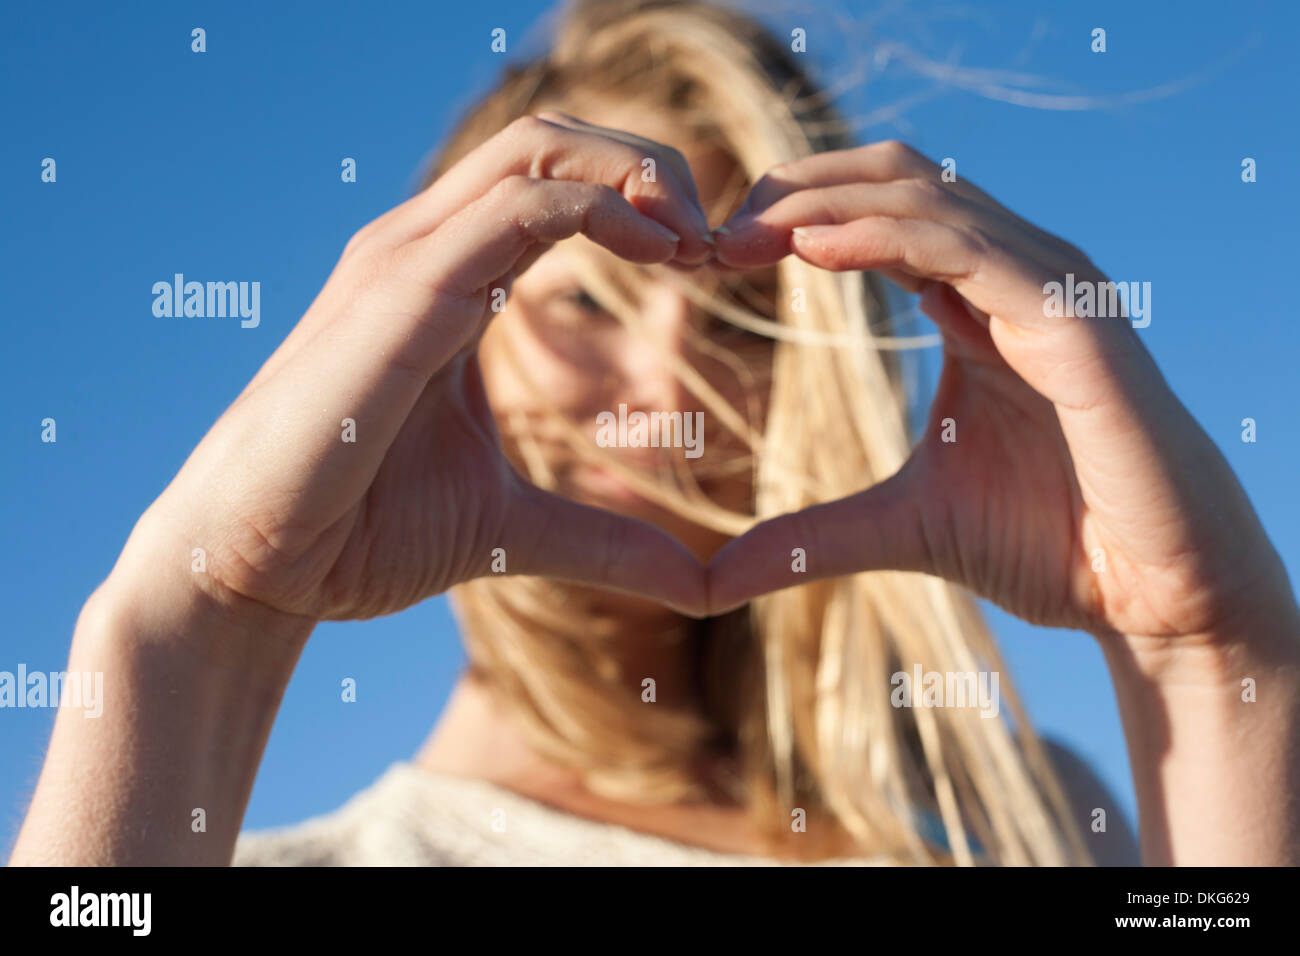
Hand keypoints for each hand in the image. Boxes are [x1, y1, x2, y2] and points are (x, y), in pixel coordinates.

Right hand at [130, 112, 715, 621]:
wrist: (255, 571)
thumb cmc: (361, 536)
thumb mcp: (516, 530)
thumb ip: (605, 541)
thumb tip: (697, 585)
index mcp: (448, 282)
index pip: (555, 183)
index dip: (644, 203)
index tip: (711, 264)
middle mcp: (424, 248)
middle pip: (554, 139)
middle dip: (653, 168)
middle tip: (721, 240)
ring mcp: (405, 258)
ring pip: (540, 147)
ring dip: (640, 176)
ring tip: (700, 242)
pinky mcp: (400, 290)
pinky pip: (521, 207)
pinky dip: (605, 210)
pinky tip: (662, 257)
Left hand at [708, 141, 1294, 647]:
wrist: (1152, 595)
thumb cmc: (1050, 547)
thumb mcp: (900, 528)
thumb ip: (810, 537)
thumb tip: (714, 580)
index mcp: (975, 305)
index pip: (877, 216)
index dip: (792, 220)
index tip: (713, 259)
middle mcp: (1014, 278)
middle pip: (895, 179)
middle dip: (797, 191)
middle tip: (713, 236)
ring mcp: (1049, 290)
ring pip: (929, 195)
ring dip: (825, 204)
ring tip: (741, 238)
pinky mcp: (1074, 321)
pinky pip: (972, 248)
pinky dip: (887, 235)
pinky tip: (814, 250)